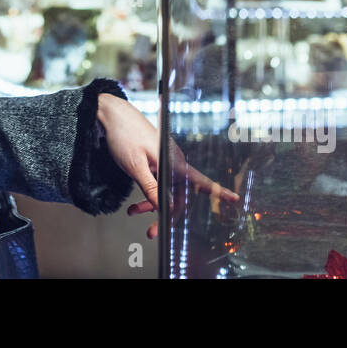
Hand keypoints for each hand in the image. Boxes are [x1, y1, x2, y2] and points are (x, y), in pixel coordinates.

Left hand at [97, 93, 240, 238]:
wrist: (111, 116)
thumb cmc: (124, 136)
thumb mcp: (135, 165)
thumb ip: (150, 187)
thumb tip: (164, 207)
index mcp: (174, 161)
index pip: (201, 181)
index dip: (219, 191)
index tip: (235, 199)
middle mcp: (173, 163)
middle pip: (178, 196)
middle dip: (166, 215)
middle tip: (152, 231)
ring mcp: (163, 163)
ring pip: (164, 193)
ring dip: (151, 206)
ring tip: (133, 213)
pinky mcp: (154, 164)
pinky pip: (155, 185)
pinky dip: (146, 196)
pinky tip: (133, 206)